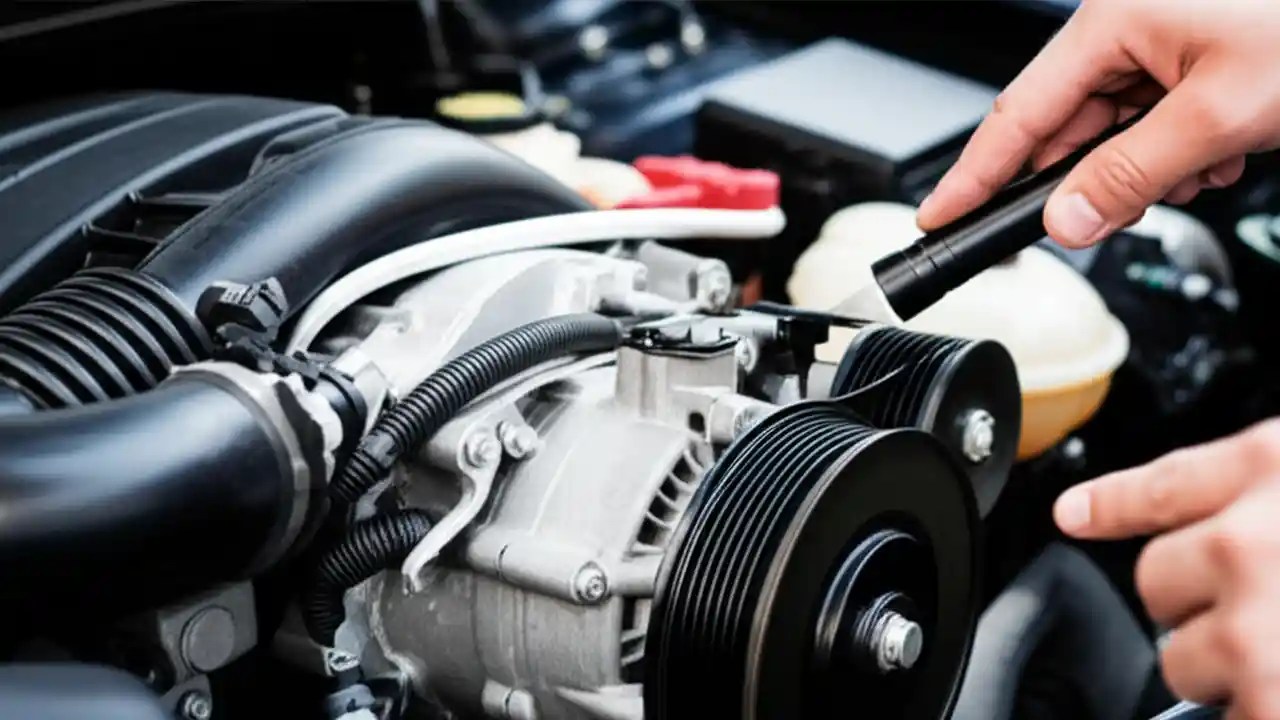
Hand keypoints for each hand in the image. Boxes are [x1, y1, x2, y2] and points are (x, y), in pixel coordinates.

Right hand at [917, 0, 1279, 247]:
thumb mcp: (1217, 115)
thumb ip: (1131, 174)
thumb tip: (1069, 219)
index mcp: (1114, 22)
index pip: (1019, 115)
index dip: (974, 174)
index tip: (940, 215)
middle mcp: (1130, 27)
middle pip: (1070, 127)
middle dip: (1095, 178)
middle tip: (1111, 215)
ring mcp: (1163, 41)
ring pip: (1118, 131)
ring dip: (1149, 168)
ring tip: (1202, 166)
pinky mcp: (1195, 57)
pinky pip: (1157, 121)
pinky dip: (1180, 150)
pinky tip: (1219, 153)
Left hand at [1053, 419, 1279, 719]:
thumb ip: (1262, 494)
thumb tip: (1202, 514)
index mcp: (1272, 470)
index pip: (1162, 486)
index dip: (1111, 502)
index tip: (1073, 513)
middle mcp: (1246, 544)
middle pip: (1154, 579)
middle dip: (1198, 602)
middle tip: (1267, 608)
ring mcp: (1251, 630)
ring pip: (1181, 660)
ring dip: (1228, 670)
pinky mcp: (1268, 699)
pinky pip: (1226, 715)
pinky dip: (1254, 712)